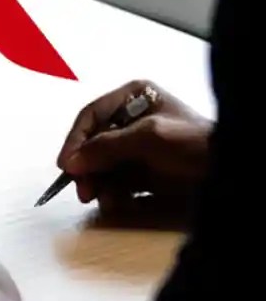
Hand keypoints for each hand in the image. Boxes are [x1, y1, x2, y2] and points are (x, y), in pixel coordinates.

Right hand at [57, 80, 211, 213]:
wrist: (234, 171)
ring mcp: (139, 146)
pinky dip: (114, 193)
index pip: (90, 117)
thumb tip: (71, 162)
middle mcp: (133, 119)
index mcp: (134, 98)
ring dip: (100, 184)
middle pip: (93, 144)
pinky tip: (118, 203)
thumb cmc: (194, 144)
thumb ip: (107, 147)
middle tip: (85, 192)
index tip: (67, 167)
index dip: (75, 141)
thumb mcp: (149, 138)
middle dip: (88, 168)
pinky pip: (118, 181)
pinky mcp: (146, 171)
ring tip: (105, 200)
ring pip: (103, 165)